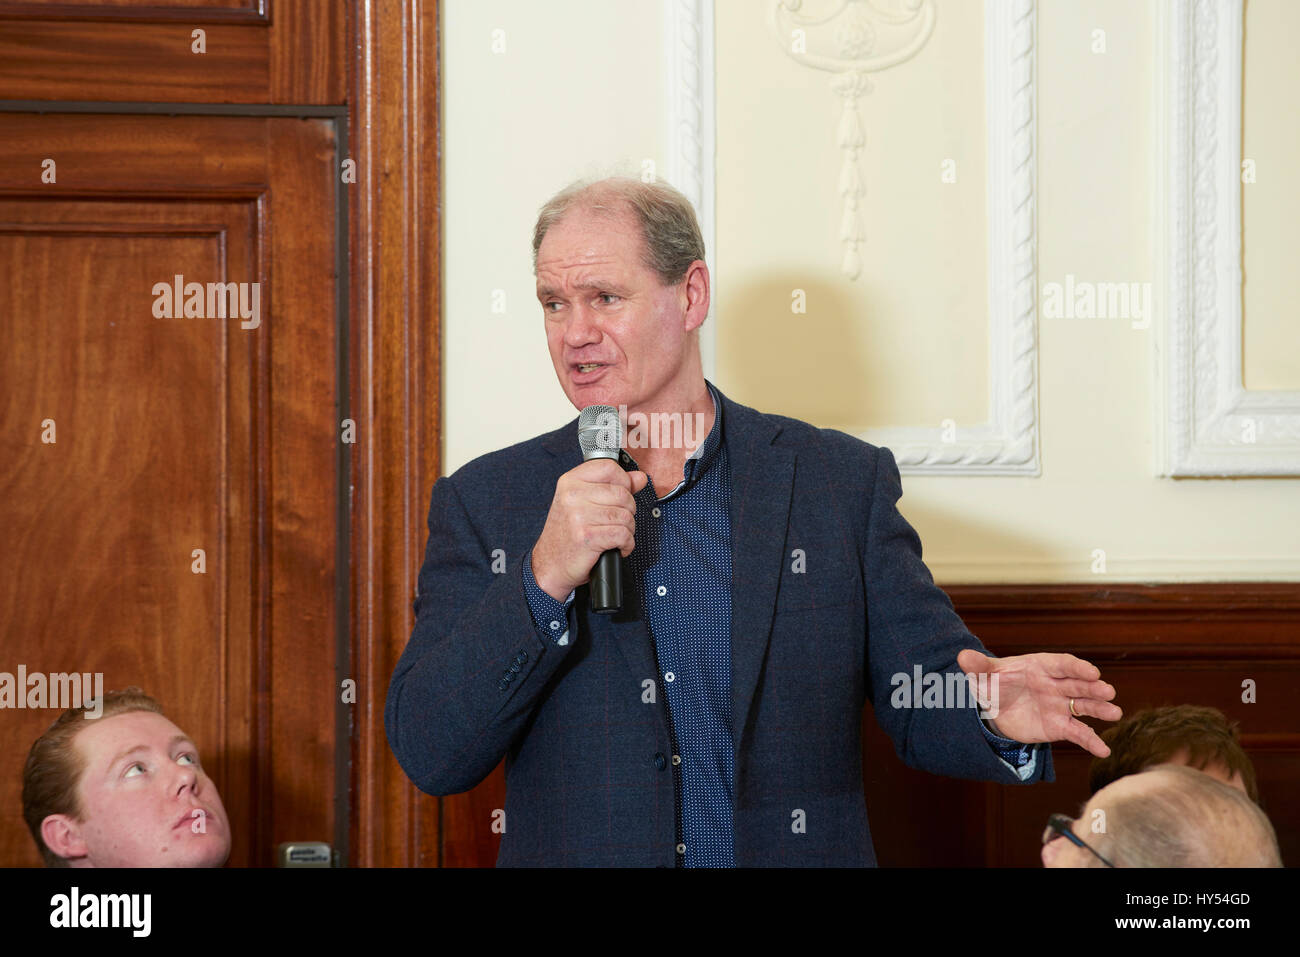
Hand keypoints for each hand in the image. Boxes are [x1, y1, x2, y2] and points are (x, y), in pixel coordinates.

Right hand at [531, 460, 647, 600]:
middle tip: (615, 522)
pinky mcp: (588, 537)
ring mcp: (579, 516)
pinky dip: (626, 544)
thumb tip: (640, 477)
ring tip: (613, 535)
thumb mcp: (584, 503)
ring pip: (626, 515)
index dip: (623, 481)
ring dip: (627, 530)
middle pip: (623, 493)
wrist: (550, 564)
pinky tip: (616, 546)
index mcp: (570, 482)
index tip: (620, 495)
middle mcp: (572, 495)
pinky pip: (623, 534)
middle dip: (628, 511)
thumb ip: (613, 486)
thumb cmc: (567, 534)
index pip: (609, 468)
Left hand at [957, 649, 1121, 757]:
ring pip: (1084, 706)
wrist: (995, 708)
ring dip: (1100, 709)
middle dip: (1093, 687)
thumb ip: (977, 666)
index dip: (1078, 667)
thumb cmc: (994, 684)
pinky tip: (1104, 751)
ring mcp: (1060, 705)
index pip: (1063, 664)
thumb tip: (962, 656)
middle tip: (1108, 691)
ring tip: (1115, 713)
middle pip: (1078, 684)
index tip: (1092, 672)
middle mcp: (1056, 685)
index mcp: (1041, 667)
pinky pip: (1079, 733)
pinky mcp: (1060, 726)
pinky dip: (1092, 741)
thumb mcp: (984, 676)